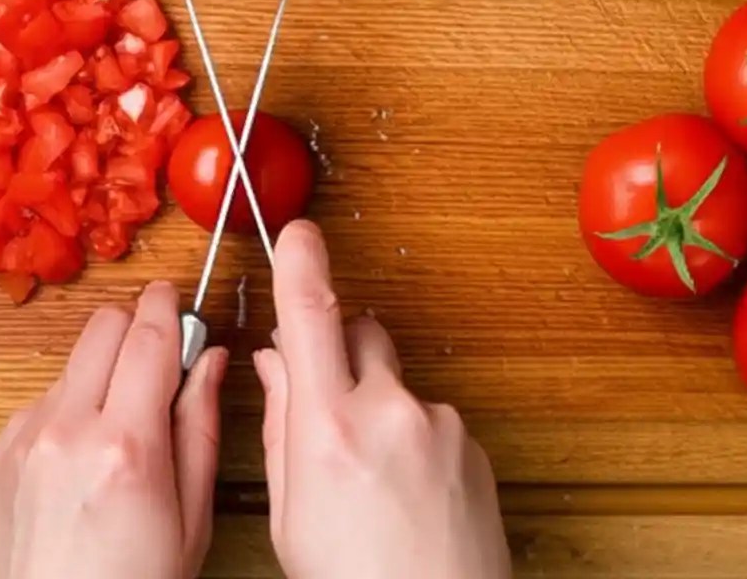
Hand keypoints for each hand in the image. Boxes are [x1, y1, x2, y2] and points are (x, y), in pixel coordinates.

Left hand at [0, 281, 228, 578]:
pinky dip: (70, 409)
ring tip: (125, 426)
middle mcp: (65, 432)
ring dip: (103, 372)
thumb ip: (201, 426)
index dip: (167, 305)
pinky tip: (87, 456)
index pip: (148, 336)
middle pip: (101, 327)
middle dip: (134, 328)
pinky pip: (42, 401)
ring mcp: (23, 440)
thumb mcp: (192, 517)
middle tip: (160, 358)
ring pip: (72, 363)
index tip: (177, 296)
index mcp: (125, 448)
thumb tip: (208, 362)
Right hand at [256, 221, 511, 578]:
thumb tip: (275, 365)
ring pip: (394, 380)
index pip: (311, 315)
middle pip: (358, 331)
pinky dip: (409, 434)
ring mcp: (439, 423)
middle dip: (335, 348)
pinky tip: (404, 488)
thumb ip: (281, 426)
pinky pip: (428, 414)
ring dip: (375, 401)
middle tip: (321, 399)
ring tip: (368, 473)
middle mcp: (389, 412)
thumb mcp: (290, 514)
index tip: (299, 232)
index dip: (302, 262)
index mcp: (328, 430)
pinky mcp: (471, 440)